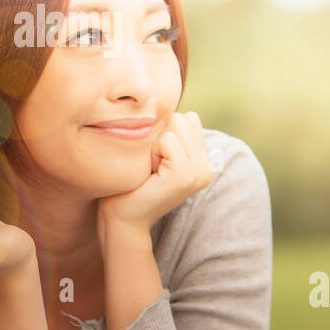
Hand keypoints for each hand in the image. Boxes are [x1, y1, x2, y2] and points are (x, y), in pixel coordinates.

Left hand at [96, 111, 214, 236]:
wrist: (123, 218)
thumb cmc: (133, 184)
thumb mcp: (157, 155)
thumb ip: (171, 134)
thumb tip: (177, 110)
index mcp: (203, 163)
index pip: (188, 119)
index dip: (164, 133)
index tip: (156, 161)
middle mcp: (206, 168)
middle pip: (183, 119)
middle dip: (161, 137)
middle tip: (152, 167)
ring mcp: (198, 172)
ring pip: (176, 126)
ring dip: (156, 144)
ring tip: (152, 170)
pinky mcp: (185, 175)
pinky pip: (167, 140)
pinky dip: (153, 152)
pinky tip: (150, 174)